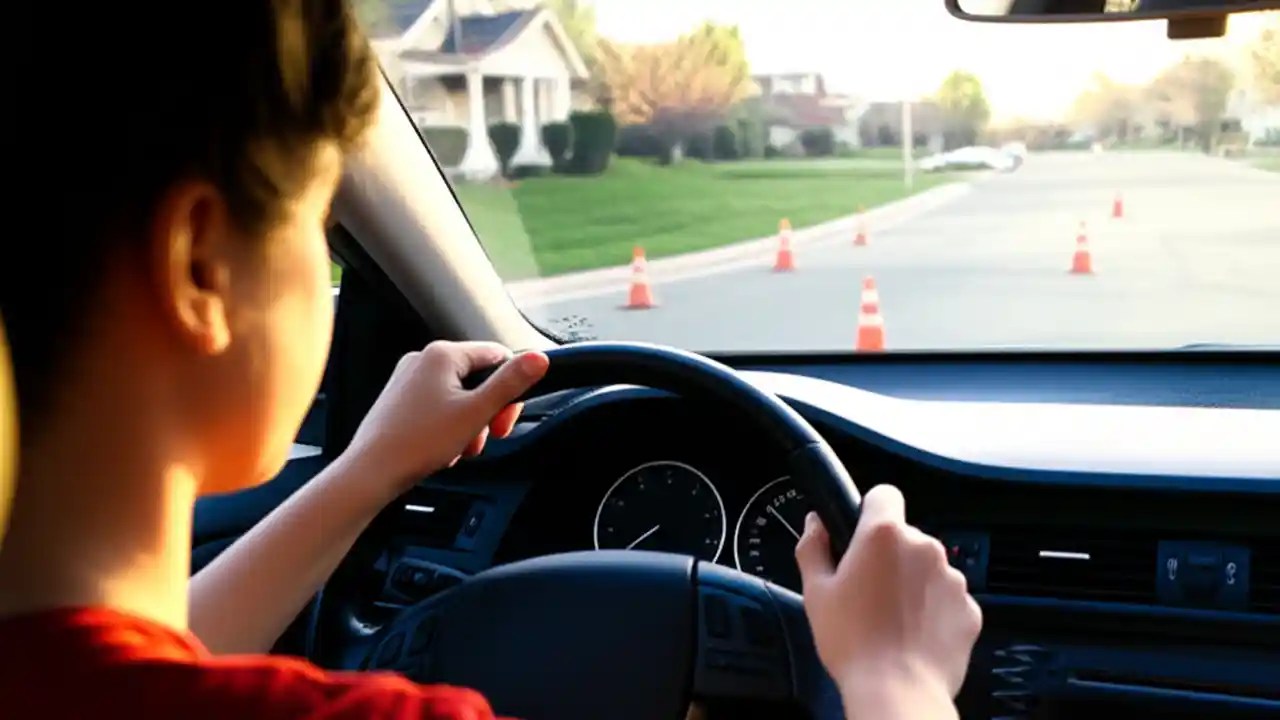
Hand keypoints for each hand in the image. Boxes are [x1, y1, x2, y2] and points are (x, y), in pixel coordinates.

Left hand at [341, 341, 548, 499]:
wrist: (372, 472)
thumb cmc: (419, 442)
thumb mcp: (477, 413)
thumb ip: (510, 384)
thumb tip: (539, 358)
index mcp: (442, 354)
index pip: (497, 357)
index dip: (510, 391)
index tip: (506, 419)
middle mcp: (422, 360)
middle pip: (477, 378)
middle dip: (488, 411)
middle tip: (487, 437)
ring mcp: (407, 379)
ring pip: (459, 396)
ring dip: (469, 423)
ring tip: (460, 447)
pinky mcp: (399, 400)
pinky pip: (438, 406)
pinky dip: (448, 427)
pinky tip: (444, 448)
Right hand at [795, 485, 981, 704]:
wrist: (897, 691)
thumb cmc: (852, 642)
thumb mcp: (816, 592)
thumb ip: (814, 547)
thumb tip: (815, 524)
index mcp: (883, 535)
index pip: (884, 494)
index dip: (870, 511)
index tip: (860, 534)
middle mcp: (924, 547)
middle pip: (905, 536)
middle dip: (889, 556)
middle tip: (867, 590)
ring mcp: (952, 578)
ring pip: (928, 568)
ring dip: (913, 584)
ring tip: (890, 618)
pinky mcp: (970, 608)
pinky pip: (948, 599)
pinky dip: (934, 611)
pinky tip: (913, 634)